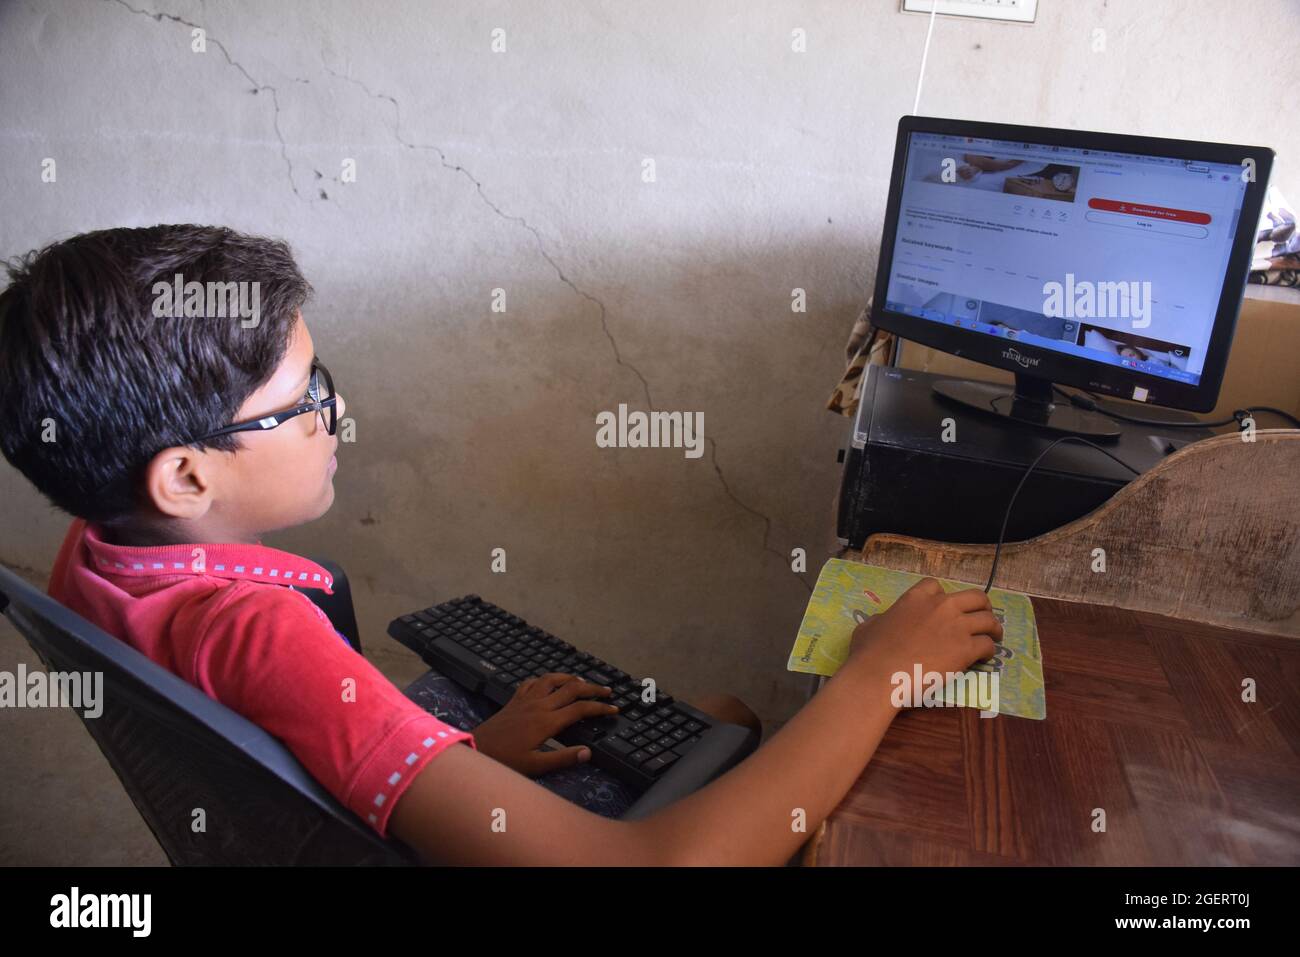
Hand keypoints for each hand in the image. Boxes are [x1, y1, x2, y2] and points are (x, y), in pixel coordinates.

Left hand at [472, 673, 618, 775]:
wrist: (475, 750)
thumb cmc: (505, 761)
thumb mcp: (536, 766)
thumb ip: (563, 758)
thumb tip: (588, 753)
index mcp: (547, 721)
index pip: (580, 709)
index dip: (600, 708)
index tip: (614, 709)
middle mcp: (538, 705)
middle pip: (571, 688)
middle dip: (593, 688)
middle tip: (608, 691)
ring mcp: (525, 700)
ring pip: (552, 679)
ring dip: (570, 677)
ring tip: (582, 681)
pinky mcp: (514, 701)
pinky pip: (532, 682)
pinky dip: (545, 679)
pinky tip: (548, 683)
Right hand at [845, 578, 1002, 697]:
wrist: (879, 676)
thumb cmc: (868, 653)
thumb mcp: (869, 626)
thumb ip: (884, 618)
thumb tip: (886, 621)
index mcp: (915, 598)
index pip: (936, 586)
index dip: (943, 597)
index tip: (944, 609)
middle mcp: (941, 606)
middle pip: (975, 597)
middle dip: (982, 607)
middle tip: (983, 618)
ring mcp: (956, 627)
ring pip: (988, 620)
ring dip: (993, 628)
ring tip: (993, 638)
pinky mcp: (966, 649)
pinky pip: (987, 645)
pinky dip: (988, 651)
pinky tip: (984, 658)